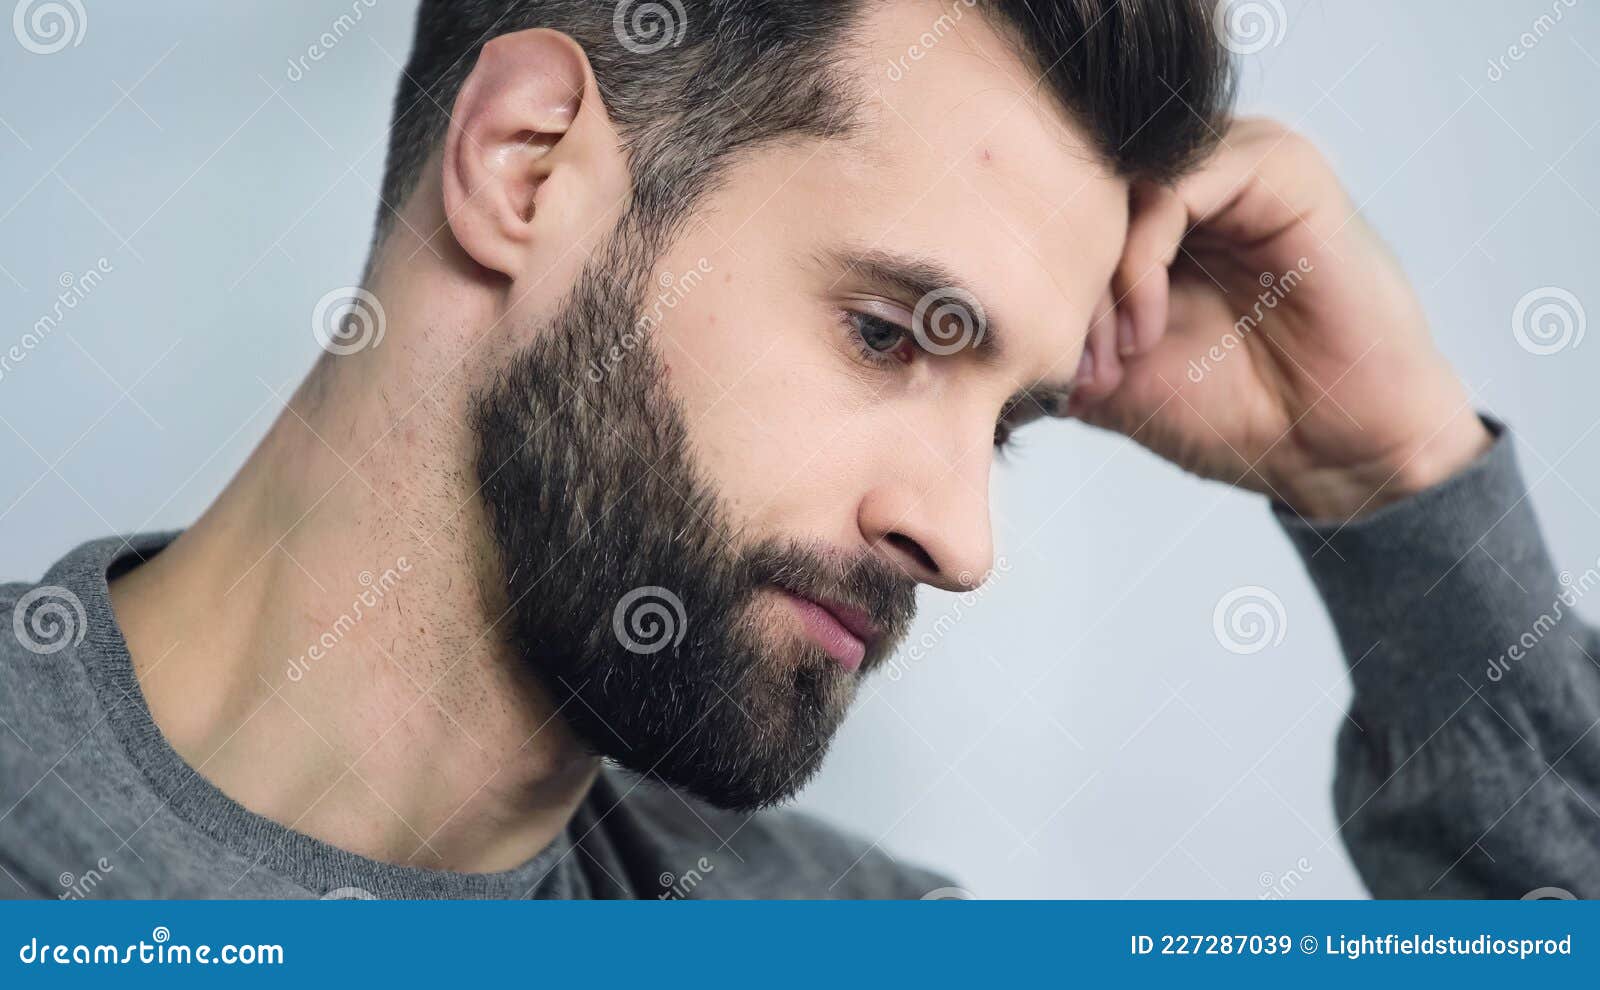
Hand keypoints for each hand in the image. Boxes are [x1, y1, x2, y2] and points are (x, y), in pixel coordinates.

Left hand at [1069, 118, 1490, 521]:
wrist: (1332, 450)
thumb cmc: (1233, 410)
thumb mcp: (1111, 377)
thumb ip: (1053, 337)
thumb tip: (979, 328)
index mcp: (1152, 219)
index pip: (1057, 212)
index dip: (1033, 286)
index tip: (1044, 368)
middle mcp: (1192, 180)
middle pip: (1081, 193)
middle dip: (1060, 284)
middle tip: (1073, 364)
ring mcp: (1235, 167)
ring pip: (1119, 185)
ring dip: (1097, 275)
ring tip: (1115, 354)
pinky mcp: (1280, 169)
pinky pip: (1176, 181)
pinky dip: (1141, 256)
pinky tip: (1146, 327)